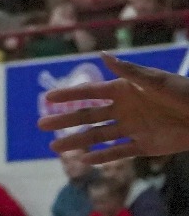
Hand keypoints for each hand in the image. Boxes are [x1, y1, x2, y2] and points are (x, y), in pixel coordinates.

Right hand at [39, 55, 188, 162]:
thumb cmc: (184, 93)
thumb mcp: (157, 81)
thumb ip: (128, 71)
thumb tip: (102, 55)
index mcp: (124, 90)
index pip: (90, 93)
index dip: (69, 95)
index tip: (48, 98)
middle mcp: (123, 109)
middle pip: (88, 116)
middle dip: (65, 120)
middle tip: (41, 125)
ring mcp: (132, 129)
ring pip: (98, 136)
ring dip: (77, 141)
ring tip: (56, 147)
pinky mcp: (145, 146)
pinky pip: (120, 152)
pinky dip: (103, 157)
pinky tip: (86, 160)